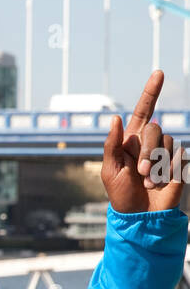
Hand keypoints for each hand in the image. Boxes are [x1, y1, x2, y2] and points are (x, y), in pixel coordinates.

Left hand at [101, 70, 182, 212]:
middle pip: (154, 127)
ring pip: (167, 140)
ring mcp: (165, 152)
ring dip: (157, 163)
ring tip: (148, 182)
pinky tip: (161, 183)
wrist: (140, 216)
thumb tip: (116, 118)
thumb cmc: (121, 195)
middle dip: (147, 150)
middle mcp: (150, 142)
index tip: (159, 72)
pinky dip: (168, 168)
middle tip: (140, 172)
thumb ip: (112, 145)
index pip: (143, 110)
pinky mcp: (178, 163)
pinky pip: (178, 153)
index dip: (151, 91)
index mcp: (131, 140)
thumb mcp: (109, 171)